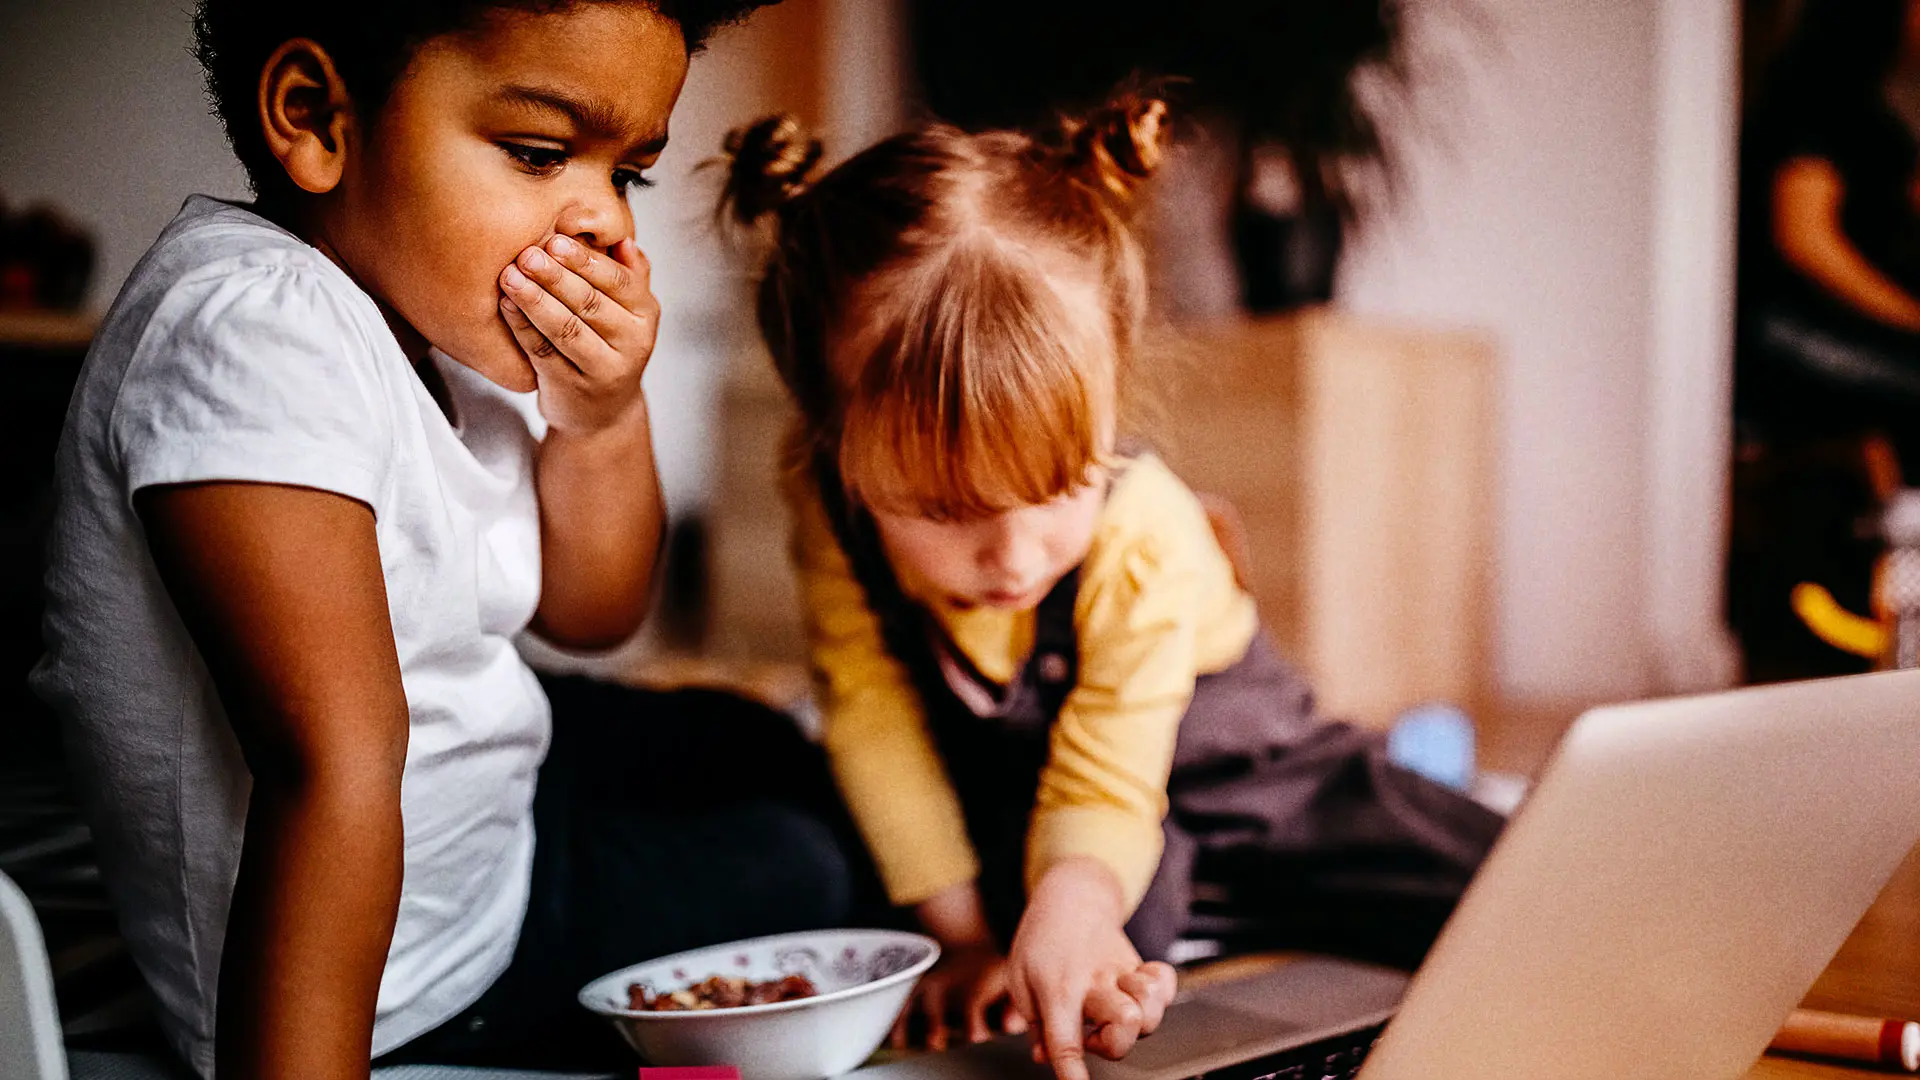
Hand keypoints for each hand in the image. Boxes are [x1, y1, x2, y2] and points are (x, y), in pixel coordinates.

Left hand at [498, 234, 659, 435]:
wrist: (603, 413)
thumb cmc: (610, 346)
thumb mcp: (629, 312)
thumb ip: (630, 275)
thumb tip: (624, 240)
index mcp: (646, 315)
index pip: (618, 282)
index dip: (585, 261)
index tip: (556, 239)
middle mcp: (632, 343)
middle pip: (590, 304)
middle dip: (555, 276)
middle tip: (526, 253)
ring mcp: (603, 369)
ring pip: (566, 329)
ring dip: (535, 300)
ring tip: (509, 276)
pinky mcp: (572, 388)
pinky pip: (543, 352)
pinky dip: (522, 327)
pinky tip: (505, 305)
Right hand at [891, 943, 1026, 1051]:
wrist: (969, 950)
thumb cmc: (992, 976)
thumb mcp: (1009, 982)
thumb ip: (1012, 1007)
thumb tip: (1010, 1026)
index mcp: (974, 987)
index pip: (972, 1003)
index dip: (974, 1021)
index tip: (976, 1036)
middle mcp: (947, 987)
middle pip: (937, 1004)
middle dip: (935, 1022)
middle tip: (935, 1040)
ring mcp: (927, 991)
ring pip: (913, 1004)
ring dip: (907, 1022)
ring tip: (901, 1042)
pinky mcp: (914, 994)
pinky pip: (899, 1008)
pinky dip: (894, 1023)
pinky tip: (893, 1041)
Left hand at [1006, 859, 1177, 1079]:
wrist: (1072, 897)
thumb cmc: (1042, 940)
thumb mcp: (1019, 980)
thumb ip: (1034, 1024)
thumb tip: (1045, 1058)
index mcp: (1059, 990)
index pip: (1066, 1042)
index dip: (1073, 1074)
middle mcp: (1095, 982)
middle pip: (1126, 1025)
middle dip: (1115, 1045)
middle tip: (1093, 1034)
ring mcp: (1121, 972)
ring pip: (1152, 1008)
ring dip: (1139, 1022)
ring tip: (1114, 1014)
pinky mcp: (1139, 965)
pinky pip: (1166, 982)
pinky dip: (1161, 993)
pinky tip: (1137, 993)